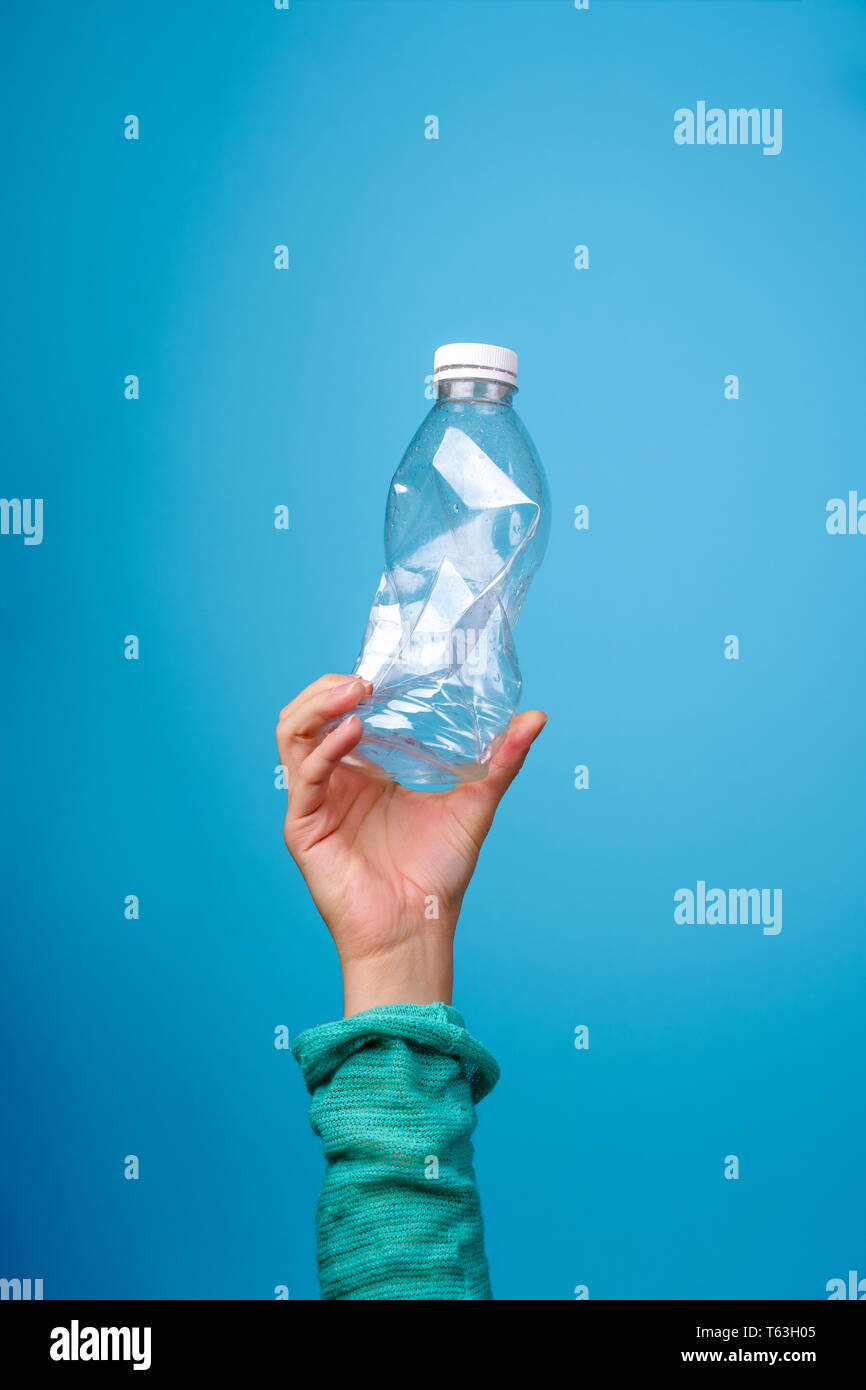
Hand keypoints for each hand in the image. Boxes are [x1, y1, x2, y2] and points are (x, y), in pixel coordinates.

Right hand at [276, 673, 546, 1015]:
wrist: (419, 928)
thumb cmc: (438, 874)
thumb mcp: (474, 802)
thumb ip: (501, 759)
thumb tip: (537, 717)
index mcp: (363, 771)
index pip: (341, 712)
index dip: (354, 685)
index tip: (386, 669)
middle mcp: (333, 781)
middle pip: (306, 716)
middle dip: (328, 688)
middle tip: (366, 678)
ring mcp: (314, 802)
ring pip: (292, 735)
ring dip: (318, 706)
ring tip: (355, 691)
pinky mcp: (303, 827)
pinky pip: (304, 776)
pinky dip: (327, 749)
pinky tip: (354, 733)